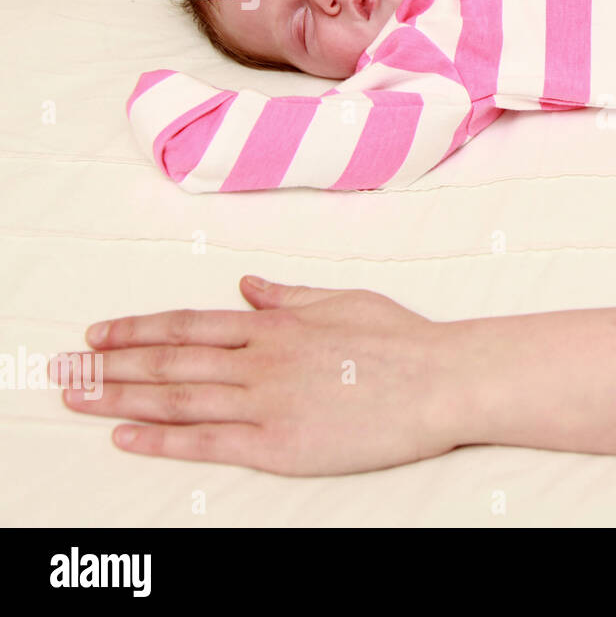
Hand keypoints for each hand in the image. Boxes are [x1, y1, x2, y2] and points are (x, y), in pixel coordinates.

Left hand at [54, 277, 467, 475]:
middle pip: (168, 361)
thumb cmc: (402, 340)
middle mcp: (260, 359)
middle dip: (108, 365)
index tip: (97, 335)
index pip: (187, 325)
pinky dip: (160, 438)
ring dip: (118, 397)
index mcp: (276, 324)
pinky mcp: (279, 443)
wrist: (441, 379)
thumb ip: (289, 296)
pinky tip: (126, 435)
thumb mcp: (342, 300)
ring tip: (74, 398)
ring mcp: (266, 401)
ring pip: (176, 398)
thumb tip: (247, 286)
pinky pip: (207, 441)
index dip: (136, 330)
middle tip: (60, 370)